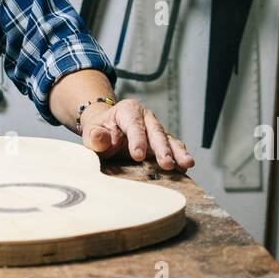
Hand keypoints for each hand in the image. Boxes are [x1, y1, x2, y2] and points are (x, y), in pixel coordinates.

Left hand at [79, 98, 194, 171]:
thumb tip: (99, 137)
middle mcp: (145, 117)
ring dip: (178, 152)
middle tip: (166, 163)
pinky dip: (180, 156)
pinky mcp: (162, 141)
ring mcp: (155, 129)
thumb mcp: (92, 133)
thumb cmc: (100, 132)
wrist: (107, 132)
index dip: (137, 140)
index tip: (138, 156)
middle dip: (162, 148)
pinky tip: (185, 167)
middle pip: (156, 131)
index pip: (133, 125)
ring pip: (169, 139)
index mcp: (128, 110)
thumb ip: (95, 136)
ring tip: (186, 164)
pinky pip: (173, 147)